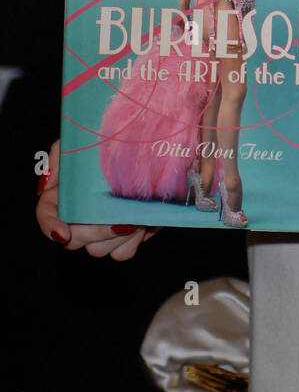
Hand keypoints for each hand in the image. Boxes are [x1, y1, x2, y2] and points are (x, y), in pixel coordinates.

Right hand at [36, 141, 160, 259]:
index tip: (63, 232)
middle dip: (93, 232)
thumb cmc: (118, 141)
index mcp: (64, 194)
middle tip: (114, 219)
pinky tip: (143, 222)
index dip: (50, 227)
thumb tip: (48, 182)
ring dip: (116, 235)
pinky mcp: (125, 238)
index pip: (47, 215)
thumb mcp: (85, 139)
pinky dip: (132, 241)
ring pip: (97, 249)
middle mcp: (80, 216)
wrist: (159, 152)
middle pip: (72, 240)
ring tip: (135, 214)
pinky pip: (121, 253)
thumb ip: (60, 154)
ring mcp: (102, 230)